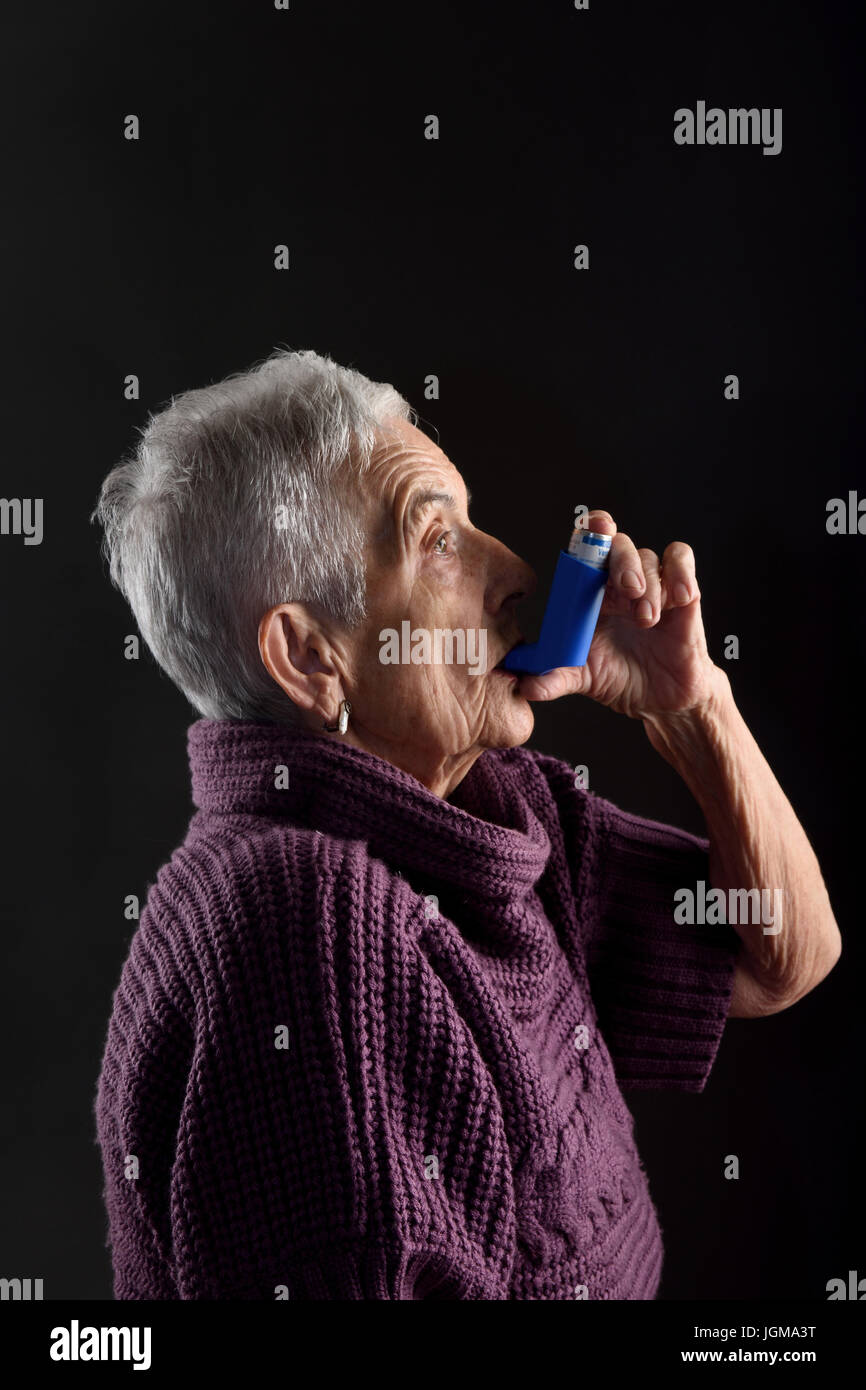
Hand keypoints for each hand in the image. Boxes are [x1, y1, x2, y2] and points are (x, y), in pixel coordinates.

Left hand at [516, 509, 723, 719]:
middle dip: (623, 560)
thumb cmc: (618, 678)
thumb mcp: (581, 679)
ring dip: (650, 585)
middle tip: (628, 590)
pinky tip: (680, 599)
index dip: (590, 530)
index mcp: (590, 592)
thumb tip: (524, 686)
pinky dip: (681, 573)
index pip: (586, 546)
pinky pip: (681, 559)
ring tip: (647, 620)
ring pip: (649, 556)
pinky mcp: (682, 592)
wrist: (659, 699)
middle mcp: (618, 582)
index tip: (596, 529)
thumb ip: (552, 679)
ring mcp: (651, 584)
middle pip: (618, 544)